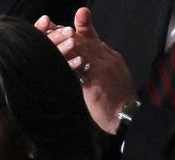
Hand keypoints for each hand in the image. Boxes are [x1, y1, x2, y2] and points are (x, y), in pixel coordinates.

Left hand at [38, 8, 136, 133]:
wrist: (127, 116)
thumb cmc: (116, 102)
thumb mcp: (110, 77)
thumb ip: (99, 66)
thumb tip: (88, 57)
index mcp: (110, 57)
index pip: (91, 38)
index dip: (75, 30)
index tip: (58, 27)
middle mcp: (107, 58)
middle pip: (83, 40)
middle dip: (64, 33)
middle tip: (46, 28)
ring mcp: (103, 68)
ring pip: (80, 49)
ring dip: (62, 43)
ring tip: (46, 38)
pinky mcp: (96, 81)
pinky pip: (78, 68)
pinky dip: (65, 62)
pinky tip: (53, 59)